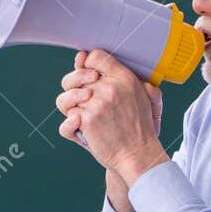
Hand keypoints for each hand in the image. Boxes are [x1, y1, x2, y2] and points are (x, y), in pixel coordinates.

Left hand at [56, 50, 167, 198]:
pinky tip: (78, 127)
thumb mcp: (143, 97)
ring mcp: (97, 105)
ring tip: (79, 115)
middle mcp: (110, 88)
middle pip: (76, 76)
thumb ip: (126, 78)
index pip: (96, 56)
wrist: (139, 155)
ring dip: (70, 108)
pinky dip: (69, 126)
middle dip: (73, 86)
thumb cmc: (139, 129)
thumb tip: (94, 61)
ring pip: (67, 98)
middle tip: (80, 99)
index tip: (88, 75)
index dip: (86, 63)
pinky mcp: (87, 122)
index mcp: (124, 78)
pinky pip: (66, 119)